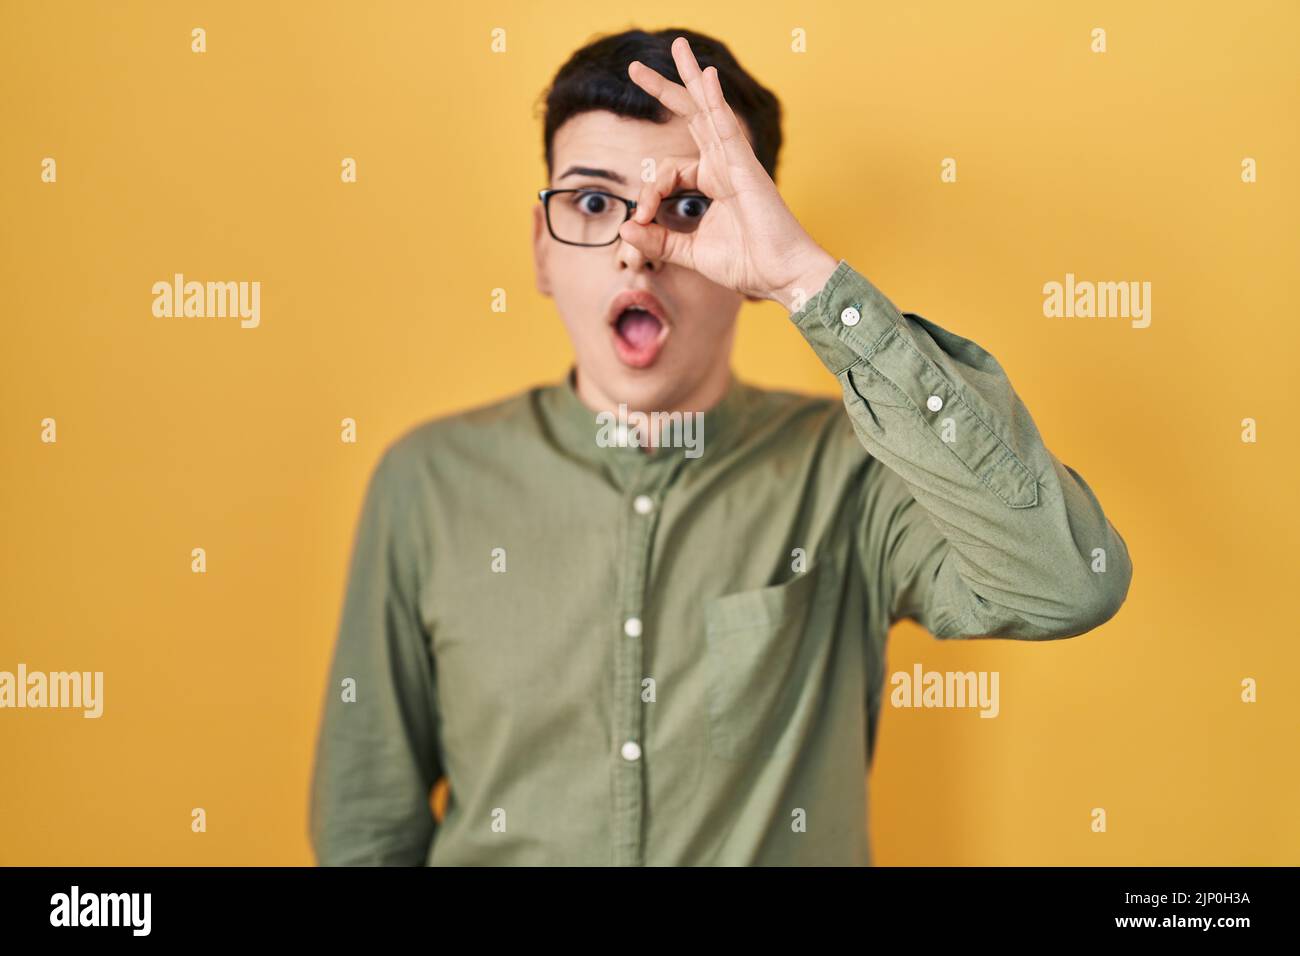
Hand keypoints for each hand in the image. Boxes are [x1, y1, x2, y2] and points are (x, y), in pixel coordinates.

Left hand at [621, 36, 838, 311]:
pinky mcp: (745, 166)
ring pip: (708, 110)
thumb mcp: (689, 253)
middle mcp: (724, 165)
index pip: (668, 171)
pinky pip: (727, 126)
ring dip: (689, 78)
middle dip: (664, 89)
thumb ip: (657, 240)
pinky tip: (705, 75)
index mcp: (714, 182)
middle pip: (691, 116)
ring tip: (677, 47)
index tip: (639, 221)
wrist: (781, 275)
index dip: (646, 193)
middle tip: (635, 66)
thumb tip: (624, 230)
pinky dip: (715, 100)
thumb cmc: (746, 264)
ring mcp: (736, 161)